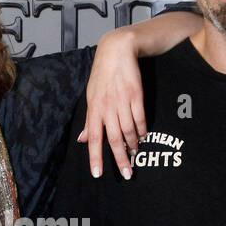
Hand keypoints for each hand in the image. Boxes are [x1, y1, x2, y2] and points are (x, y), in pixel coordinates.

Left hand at [80, 28, 145, 180]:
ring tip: (134, 155)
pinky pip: (140, 119)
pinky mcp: (136, 95)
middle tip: (127, 174)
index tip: (98, 174)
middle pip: (114, 139)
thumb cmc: (102, 75)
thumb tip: (83, 140)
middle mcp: (107, 107)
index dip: (95, 157)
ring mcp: (122, 101)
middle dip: (120, 159)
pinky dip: (142, 130)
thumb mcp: (91, 96)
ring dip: (132, 145)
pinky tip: (142, 137)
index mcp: (94, 109)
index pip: (94, 138)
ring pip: (128, 131)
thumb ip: (89, 120)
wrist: (117, 51)